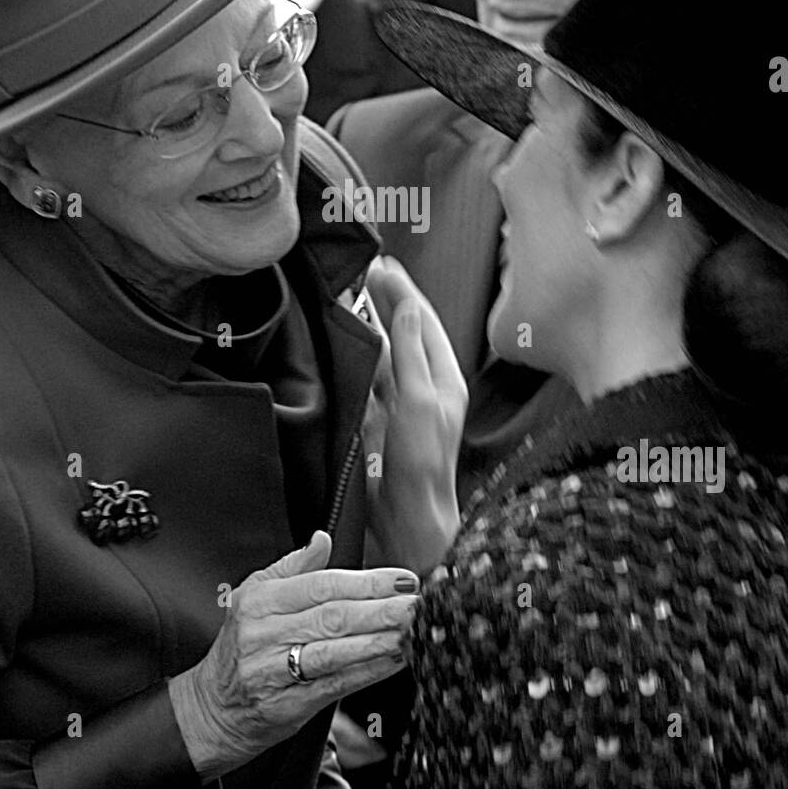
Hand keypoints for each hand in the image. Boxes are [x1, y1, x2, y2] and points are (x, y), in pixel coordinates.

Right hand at [168, 530, 416, 781]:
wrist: (212, 709)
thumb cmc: (239, 649)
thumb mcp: (252, 596)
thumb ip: (292, 567)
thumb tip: (323, 538)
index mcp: (260, 601)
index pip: (322, 586)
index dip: (366, 582)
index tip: (402, 579)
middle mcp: (265, 634)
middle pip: (333, 617)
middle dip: (382, 610)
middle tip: (418, 603)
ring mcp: (274, 672)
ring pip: (336, 652)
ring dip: (380, 641)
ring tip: (413, 630)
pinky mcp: (288, 705)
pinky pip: (336, 685)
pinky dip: (368, 672)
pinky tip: (394, 661)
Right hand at [362, 256, 465, 574]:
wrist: (408, 522)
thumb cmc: (423, 466)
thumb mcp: (420, 400)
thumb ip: (411, 352)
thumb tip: (407, 307)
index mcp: (444, 378)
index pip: (423, 321)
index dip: (403, 292)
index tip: (383, 266)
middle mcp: (424, 388)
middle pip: (404, 332)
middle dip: (386, 301)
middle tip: (364, 272)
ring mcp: (400, 405)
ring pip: (384, 353)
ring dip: (369, 325)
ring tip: (351, 297)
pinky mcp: (378, 422)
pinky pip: (367, 380)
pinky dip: (356, 358)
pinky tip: (343, 345)